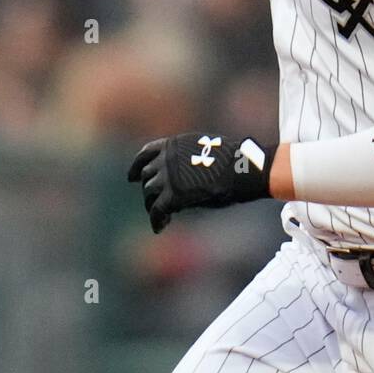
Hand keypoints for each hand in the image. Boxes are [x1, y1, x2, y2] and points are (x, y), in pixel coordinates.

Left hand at [128, 132, 275, 233]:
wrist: (242, 169)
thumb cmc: (232, 161)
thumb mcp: (204, 151)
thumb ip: (186, 160)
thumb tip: (178, 178)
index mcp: (174, 144)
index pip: (146, 153)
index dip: (136, 166)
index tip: (131, 177)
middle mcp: (166, 158)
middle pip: (147, 177)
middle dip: (149, 190)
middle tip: (154, 203)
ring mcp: (168, 176)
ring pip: (149, 194)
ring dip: (152, 206)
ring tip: (161, 218)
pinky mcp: (173, 195)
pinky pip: (157, 210)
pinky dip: (156, 220)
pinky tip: (160, 228)